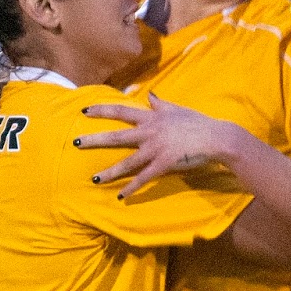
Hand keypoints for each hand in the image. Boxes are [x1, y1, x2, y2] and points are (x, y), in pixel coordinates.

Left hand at [76, 97, 244, 197]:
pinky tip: (121, 195)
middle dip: (94, 140)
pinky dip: (132, 188)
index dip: (101, 111)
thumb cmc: (199, 122)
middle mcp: (150, 132)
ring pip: (127, 162)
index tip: (84, 111)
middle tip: (74, 143)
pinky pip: (145, 178)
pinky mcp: (165, 165)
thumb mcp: (178, 109)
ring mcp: (156, 149)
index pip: (121, 111)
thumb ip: (161, 103)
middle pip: (116, 136)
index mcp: (152, 118)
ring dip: (110, 171)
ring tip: (94, 179)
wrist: (217, 137)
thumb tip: (151, 94)